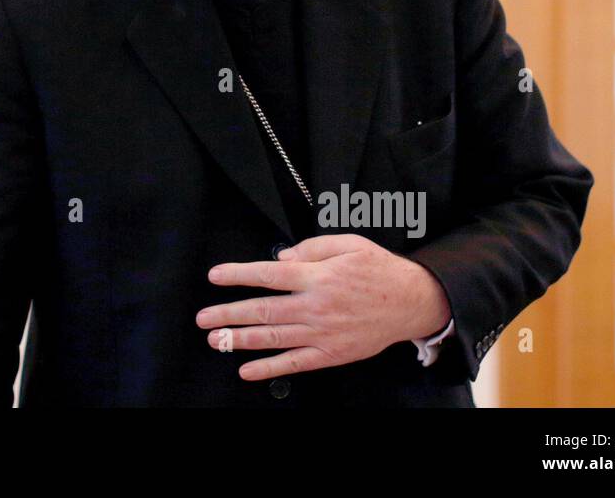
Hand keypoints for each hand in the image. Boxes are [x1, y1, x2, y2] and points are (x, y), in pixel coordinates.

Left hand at [196, 233, 450, 380]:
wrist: (412, 302)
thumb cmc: (379, 269)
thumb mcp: (348, 243)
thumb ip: (311, 248)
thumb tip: (280, 259)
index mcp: (318, 276)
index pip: (268, 276)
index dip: (239, 276)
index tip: (215, 276)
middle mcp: (316, 306)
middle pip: (263, 311)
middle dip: (229, 314)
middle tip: (202, 318)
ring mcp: (323, 333)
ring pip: (274, 338)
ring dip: (240, 340)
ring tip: (215, 340)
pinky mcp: (331, 353)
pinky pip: (295, 363)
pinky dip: (270, 369)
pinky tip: (247, 370)